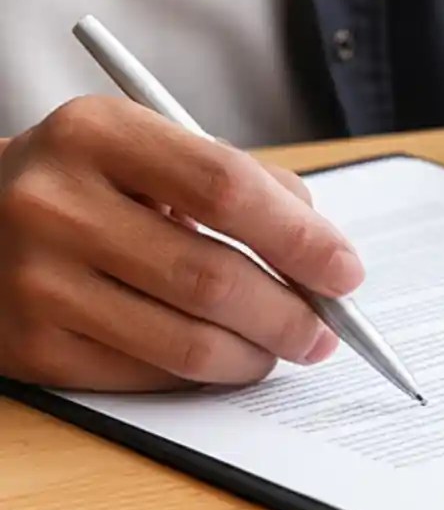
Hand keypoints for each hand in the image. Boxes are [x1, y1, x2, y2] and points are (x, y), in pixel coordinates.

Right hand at [0, 96, 363, 390]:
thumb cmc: (95, 185)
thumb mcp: (154, 149)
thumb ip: (244, 185)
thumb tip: (325, 257)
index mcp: (97, 134)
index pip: (226, 188)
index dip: (301, 239)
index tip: (346, 271)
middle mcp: (54, 204)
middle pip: (212, 277)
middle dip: (291, 314)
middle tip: (327, 330)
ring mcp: (35, 281)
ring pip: (187, 342)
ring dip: (258, 354)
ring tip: (285, 346)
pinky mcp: (30, 347)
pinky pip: (148, 375)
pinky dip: (207, 374)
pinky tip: (226, 358)